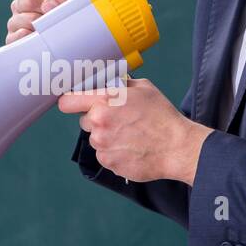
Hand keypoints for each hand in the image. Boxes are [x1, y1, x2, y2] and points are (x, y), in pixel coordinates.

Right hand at [0, 0, 76, 43]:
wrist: (70, 40)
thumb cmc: (70, 18)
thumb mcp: (72, 1)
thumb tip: (47, 4)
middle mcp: (18, 5)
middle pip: (26, 1)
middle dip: (43, 8)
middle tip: (55, 16)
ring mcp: (14, 23)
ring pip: (22, 21)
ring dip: (39, 26)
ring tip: (49, 30)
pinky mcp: (14, 42)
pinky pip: (16, 38)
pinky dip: (27, 38)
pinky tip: (34, 39)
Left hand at [57, 78, 213, 184]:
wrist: (177, 147)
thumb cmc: (162, 116)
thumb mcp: (143, 88)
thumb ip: (119, 85)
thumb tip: (107, 82)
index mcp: (105, 101)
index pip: (68, 102)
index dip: (70, 102)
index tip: (73, 104)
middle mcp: (99, 123)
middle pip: (85, 121)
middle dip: (97, 121)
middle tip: (120, 121)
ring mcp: (102, 145)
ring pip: (96, 139)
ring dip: (107, 138)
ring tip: (131, 136)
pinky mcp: (108, 162)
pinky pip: (105, 155)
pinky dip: (114, 152)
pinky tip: (132, 148)